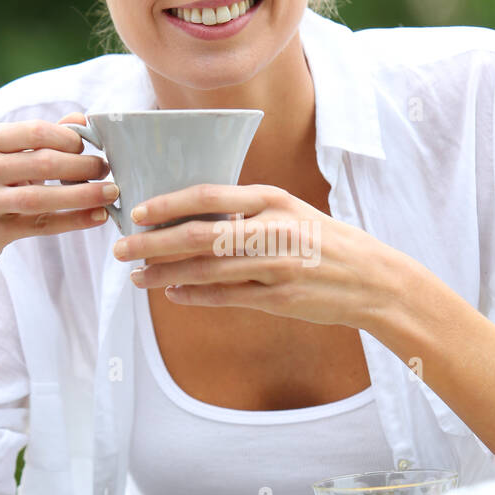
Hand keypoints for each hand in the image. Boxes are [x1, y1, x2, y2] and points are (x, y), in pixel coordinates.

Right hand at [0, 116, 119, 272]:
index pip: (36, 132)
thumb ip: (42, 138)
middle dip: (83, 167)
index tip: (91, 148)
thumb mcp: (7, 157)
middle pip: (42, 163)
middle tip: (107, 170)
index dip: (70, 139)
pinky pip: (40, 225)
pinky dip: (73, 220)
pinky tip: (98, 217)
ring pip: (40, 197)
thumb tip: (80, 118)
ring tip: (111, 193)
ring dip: (82, 195)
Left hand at [112, 182, 384, 328]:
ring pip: (206, 269)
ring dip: (165, 274)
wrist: (373, 279)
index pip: (209, 195)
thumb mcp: (292, 212)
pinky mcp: (279, 298)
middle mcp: (272, 230)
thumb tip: (196, 215)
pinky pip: (225, 297)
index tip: (138, 211)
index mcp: (273, 200)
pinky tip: (173, 294)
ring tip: (138, 276)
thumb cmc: (327, 242)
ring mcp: (276, 266)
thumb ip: (249, 212)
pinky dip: (194, 296)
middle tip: (122, 248)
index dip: (168, 204)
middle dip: (153, 242)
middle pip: (199, 234)